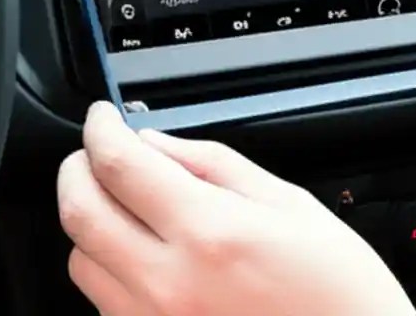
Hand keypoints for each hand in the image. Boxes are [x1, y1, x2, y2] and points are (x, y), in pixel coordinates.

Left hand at [57, 102, 415, 315]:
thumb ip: (214, 166)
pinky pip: (103, 302)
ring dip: (93, 223)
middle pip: (79, 211)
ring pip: (81, 260)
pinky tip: (146, 255)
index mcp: (210, 233)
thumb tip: (155, 142)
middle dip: (78, 168)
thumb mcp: (291, 206)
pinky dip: (111, 269)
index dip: (101, 129)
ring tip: (130, 209)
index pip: (120, 165)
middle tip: (98, 152)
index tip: (104, 118)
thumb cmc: (336, 291)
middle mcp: (169, 284)